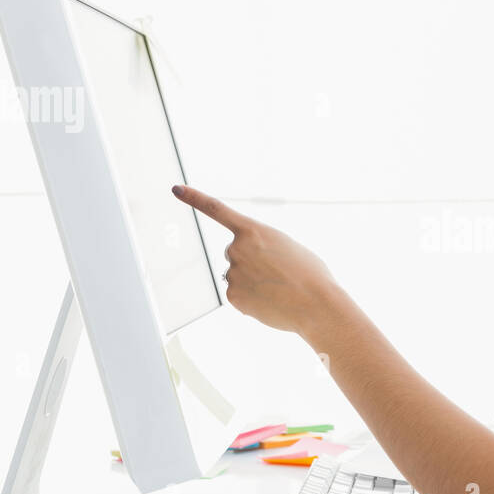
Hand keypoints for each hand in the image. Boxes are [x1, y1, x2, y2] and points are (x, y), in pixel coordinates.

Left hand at [171, 184, 338, 333]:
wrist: (317, 305)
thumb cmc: (311, 275)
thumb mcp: (288, 248)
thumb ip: (264, 250)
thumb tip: (249, 272)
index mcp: (254, 230)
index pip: (217, 210)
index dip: (194, 198)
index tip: (176, 189)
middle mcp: (237, 248)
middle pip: (236, 253)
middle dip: (252, 262)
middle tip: (278, 273)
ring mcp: (232, 273)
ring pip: (238, 275)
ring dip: (254, 281)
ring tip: (278, 289)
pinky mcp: (232, 296)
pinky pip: (238, 294)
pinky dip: (252, 298)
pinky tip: (270, 301)